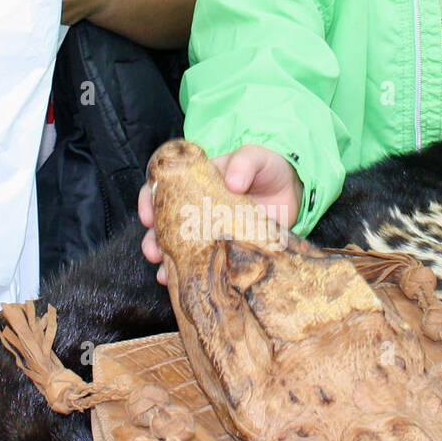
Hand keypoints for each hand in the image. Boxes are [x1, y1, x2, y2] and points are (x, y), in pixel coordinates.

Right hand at [138, 145, 300, 284]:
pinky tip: (186, 283)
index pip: (162, 189)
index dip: (149, 201)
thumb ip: (244, 162)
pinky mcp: (229, 250)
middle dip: (153, 239)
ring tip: (163, 272)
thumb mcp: (256, 157)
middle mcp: (198, 209)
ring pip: (181, 247)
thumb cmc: (268, 168)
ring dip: (168, 260)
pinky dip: (195, 274)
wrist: (294, 190)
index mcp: (197, 183)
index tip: (147, 216)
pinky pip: (207, 263)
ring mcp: (212, 232)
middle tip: (153, 251)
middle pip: (165, 223)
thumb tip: (232, 182)